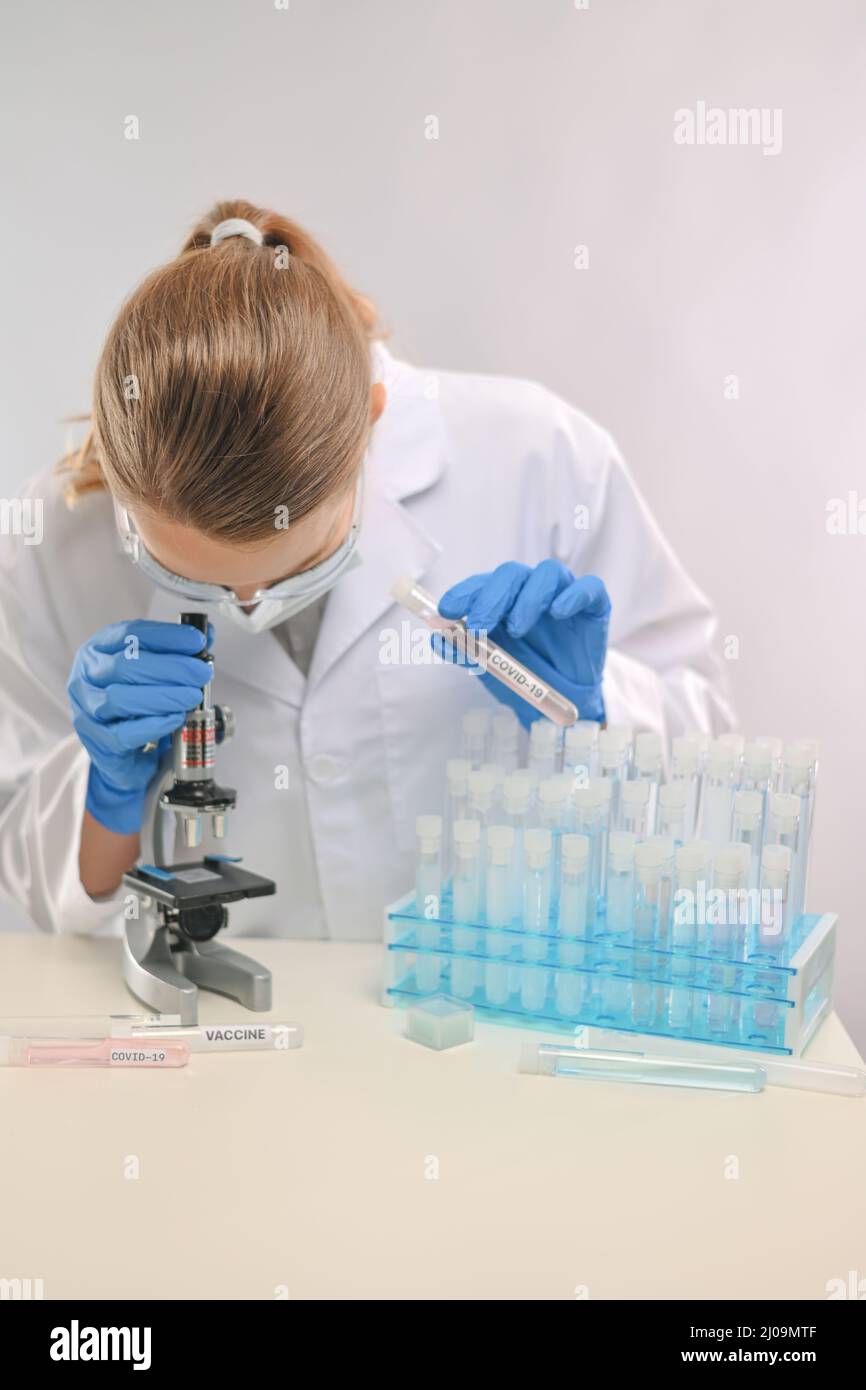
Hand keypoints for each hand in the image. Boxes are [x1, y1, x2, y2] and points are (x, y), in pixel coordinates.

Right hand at [68, 619, 211, 833]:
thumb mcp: (154, 669)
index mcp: (101, 648)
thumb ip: (178, 651)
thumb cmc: (138, 699)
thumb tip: (207, 634)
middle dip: (171, 668)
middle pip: (125, 665)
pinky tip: (175, 719)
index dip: (167, 637)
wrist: (122, 746)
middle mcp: (87, 675)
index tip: (198, 642)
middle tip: (201, 673)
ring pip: (119, 698)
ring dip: (163, 697)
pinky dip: (153, 725)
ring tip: (192, 697)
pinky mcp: (95, 741)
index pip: (130, 634)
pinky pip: (122, 734)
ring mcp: (86, 709)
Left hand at [437, 560, 609, 728]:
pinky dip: (573, 595)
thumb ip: (467, 653)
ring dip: (528, 597)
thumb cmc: (528, 677)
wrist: (567, 701)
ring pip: (548, 573)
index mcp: (503, 601)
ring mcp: (563, 595)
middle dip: (492, 597)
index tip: (447, 610)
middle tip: (480, 625)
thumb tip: (437, 640)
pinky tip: (558, 612)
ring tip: (517, 628)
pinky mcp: (594, 605)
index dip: (464, 593)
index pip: (482, 584)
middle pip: (511, 574)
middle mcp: (530, 591)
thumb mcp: (491, 670)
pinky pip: (589, 588)